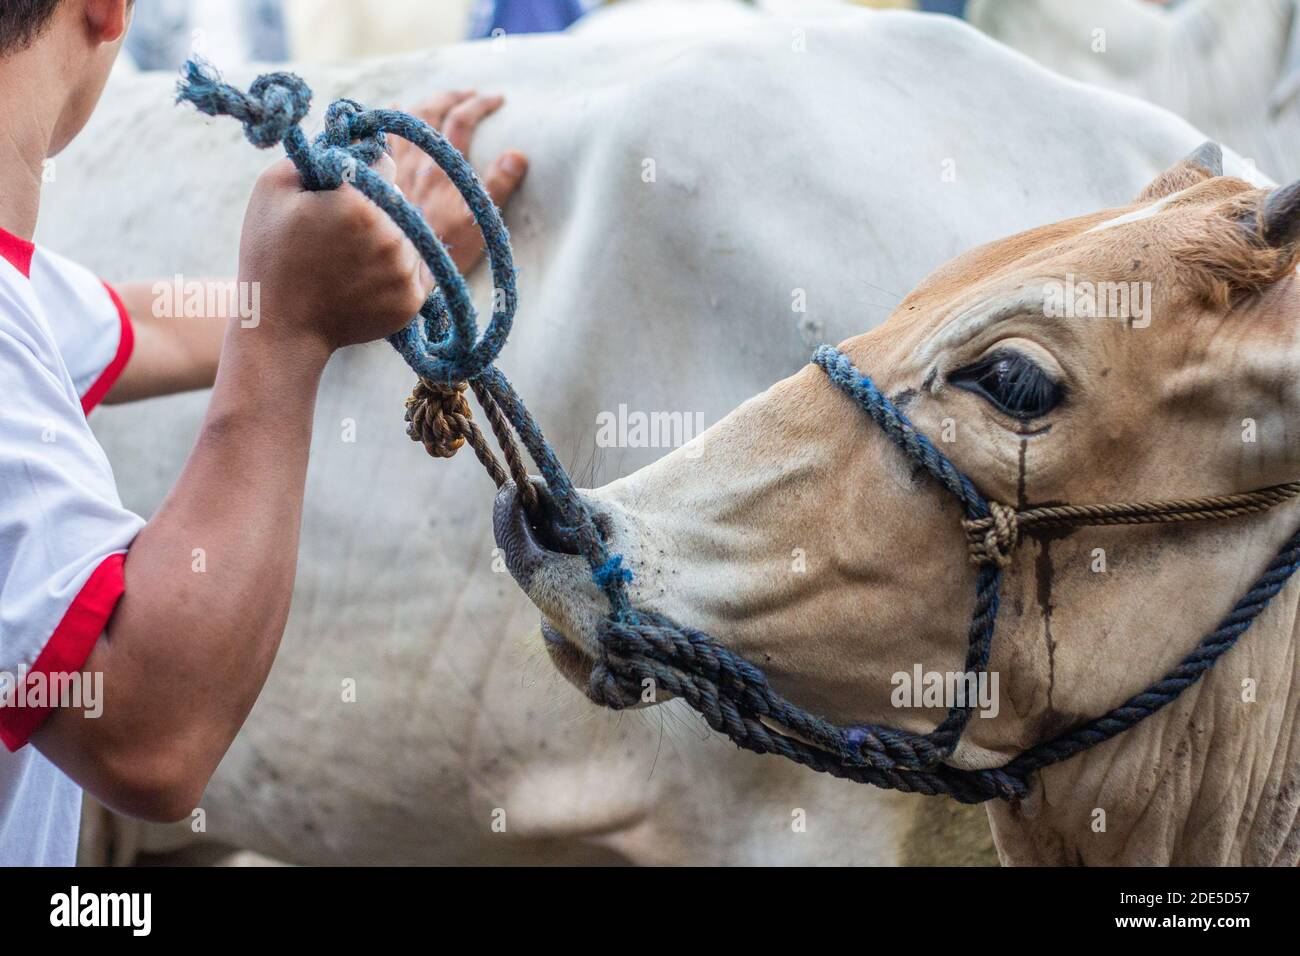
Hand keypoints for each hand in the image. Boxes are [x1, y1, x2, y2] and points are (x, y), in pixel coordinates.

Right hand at [237, 154, 429, 352]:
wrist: (281, 328)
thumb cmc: (269, 254)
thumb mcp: (274, 188)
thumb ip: (316, 153)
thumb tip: (351, 141)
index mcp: (361, 202)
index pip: (384, 165)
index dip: (362, 174)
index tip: (342, 192)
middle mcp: (393, 236)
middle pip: (400, 203)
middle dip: (376, 209)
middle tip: (339, 234)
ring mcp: (405, 272)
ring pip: (411, 237)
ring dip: (388, 241)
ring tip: (348, 261)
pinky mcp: (412, 301)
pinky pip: (416, 270)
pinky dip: (395, 272)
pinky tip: (363, 281)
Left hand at [390, 91, 528, 274]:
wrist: (402, 266)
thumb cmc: (444, 249)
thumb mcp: (480, 221)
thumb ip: (499, 186)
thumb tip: (517, 154)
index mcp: (444, 166)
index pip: (462, 120)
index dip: (481, 105)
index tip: (498, 98)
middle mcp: (416, 159)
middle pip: (432, 112)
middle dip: (452, 97)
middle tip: (469, 93)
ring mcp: (394, 166)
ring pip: (403, 120)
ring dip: (422, 104)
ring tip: (435, 100)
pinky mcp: (378, 177)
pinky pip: (377, 138)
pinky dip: (385, 121)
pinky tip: (389, 114)